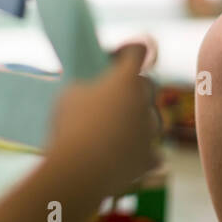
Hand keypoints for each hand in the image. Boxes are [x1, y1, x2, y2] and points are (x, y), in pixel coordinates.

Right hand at [45, 45, 160, 197]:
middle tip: (112, 97)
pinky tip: (128, 157)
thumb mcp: (69, 95)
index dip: (129, 52)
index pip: (138, 51)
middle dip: (132, 88)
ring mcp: (150, 130)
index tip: (118, 57)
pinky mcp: (149, 158)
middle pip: (146, 86)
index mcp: (126, 79)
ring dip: (138, 121)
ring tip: (116, 131)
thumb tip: (91, 94)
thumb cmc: (72, 125)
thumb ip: (86, 88)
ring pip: (151, 120)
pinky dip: (142, 155)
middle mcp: (144, 101)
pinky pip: (152, 153)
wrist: (81, 170)